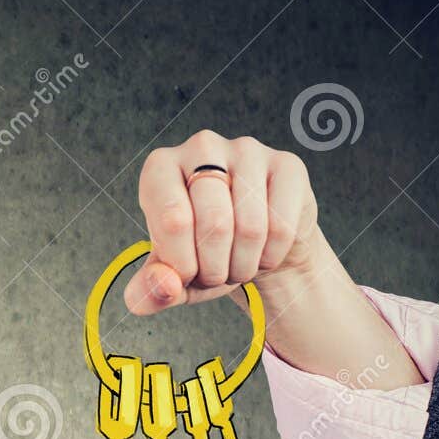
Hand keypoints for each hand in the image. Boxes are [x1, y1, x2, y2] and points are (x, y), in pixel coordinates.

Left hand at [123, 130, 319, 315]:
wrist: (256, 248)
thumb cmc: (204, 256)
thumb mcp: (172, 278)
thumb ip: (151, 290)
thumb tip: (165, 287)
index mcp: (160, 168)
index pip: (174, 222)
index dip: (183, 266)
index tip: (187, 274)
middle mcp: (202, 147)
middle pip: (215, 224)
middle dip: (215, 269)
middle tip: (215, 275)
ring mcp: (247, 150)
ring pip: (251, 227)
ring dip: (243, 266)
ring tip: (237, 265)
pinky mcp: (287, 165)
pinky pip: (282, 226)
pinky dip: (271, 257)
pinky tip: (263, 253)